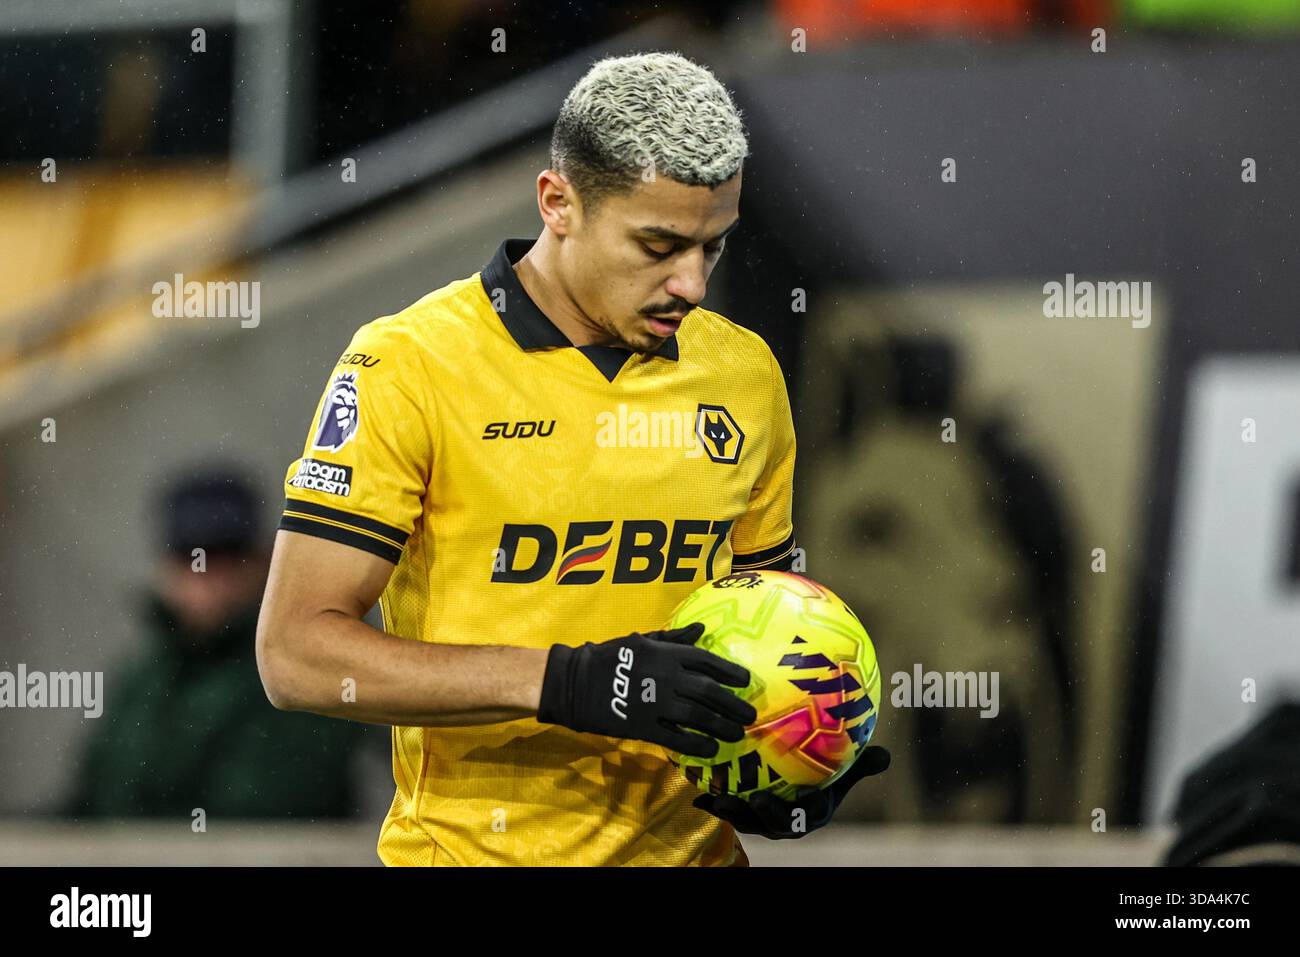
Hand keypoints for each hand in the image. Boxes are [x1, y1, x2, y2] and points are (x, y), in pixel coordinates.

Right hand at [536, 622, 757, 757]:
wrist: (573, 681)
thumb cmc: (608, 657)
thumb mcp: (641, 639)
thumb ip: (673, 638)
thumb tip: (701, 629)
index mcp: (666, 653)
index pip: (707, 661)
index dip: (729, 672)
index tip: (746, 681)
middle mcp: (666, 676)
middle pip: (709, 691)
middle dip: (732, 703)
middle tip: (750, 714)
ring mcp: (655, 703)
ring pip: (698, 716)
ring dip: (722, 725)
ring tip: (737, 734)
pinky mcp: (643, 726)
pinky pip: (677, 738)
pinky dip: (697, 744)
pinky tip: (711, 748)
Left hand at [692, 745, 890, 838]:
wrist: (799, 791)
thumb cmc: (824, 779)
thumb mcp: (843, 773)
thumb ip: (860, 764)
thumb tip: (888, 754)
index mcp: (812, 813)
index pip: (809, 815)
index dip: (802, 811)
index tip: (797, 799)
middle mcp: (788, 821)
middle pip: (775, 823)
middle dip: (764, 815)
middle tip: (754, 798)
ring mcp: (764, 820)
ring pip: (747, 820)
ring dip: (732, 811)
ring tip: (717, 798)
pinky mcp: (745, 814)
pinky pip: (729, 810)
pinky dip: (713, 803)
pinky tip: (699, 794)